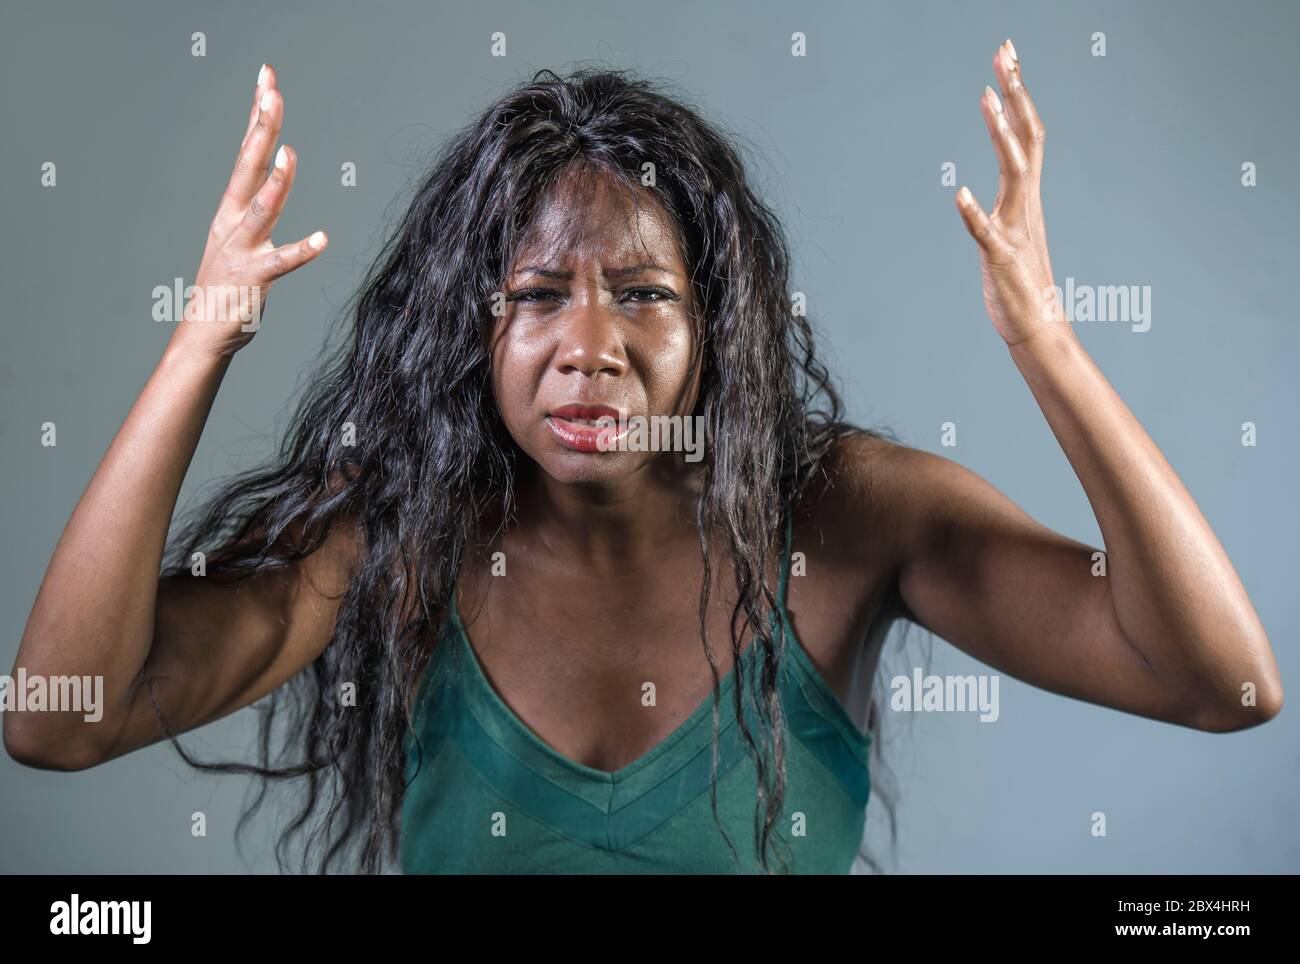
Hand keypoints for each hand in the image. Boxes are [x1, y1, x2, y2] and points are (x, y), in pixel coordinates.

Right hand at [172, 64, 326, 359]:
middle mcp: (233, 220)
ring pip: (261, 208)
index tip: (267, 76)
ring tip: (290, 154)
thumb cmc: (229, 282)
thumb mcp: (239, 231)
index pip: (247, 149)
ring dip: (276, 182)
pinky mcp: (255, 278)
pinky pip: (283, 262)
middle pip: (249, 164)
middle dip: (261, 127)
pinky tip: (322, 240)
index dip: (257, 113)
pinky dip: (302, 250)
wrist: (205, 332)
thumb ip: (257, 200)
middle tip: (272, 91)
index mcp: (232, 207)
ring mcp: (242, 248)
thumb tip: (274, 167)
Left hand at [954, 41, 1063, 346]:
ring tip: (985, 99)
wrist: (1036, 327)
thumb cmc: (1019, 279)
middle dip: (1016, 93)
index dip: (1018, 92)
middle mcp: (1025, 204)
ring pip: (1014, 172)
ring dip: (1001, 135)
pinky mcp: (1002, 258)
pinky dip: (974, 213)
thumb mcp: (1011, 227)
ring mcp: (1015, 229)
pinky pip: (986, 233)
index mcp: (1026, 195)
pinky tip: (958, 195)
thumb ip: (1006, 197)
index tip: (1007, 55)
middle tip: (1004, 53)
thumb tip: (994, 171)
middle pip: (1027, 137)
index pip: (1028, 132)